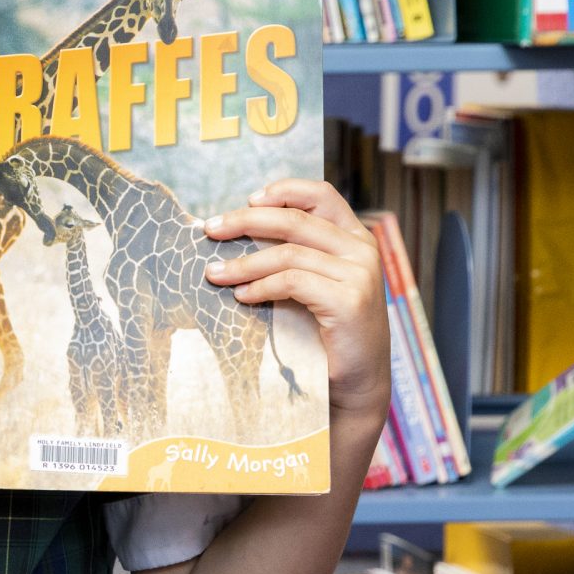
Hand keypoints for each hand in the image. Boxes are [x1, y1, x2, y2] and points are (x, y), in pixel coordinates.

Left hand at [202, 180, 388, 417]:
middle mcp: (363, 251)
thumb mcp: (313, 283)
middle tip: (211, 230)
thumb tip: (236, 230)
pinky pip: (292, 282)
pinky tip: (242, 296)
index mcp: (355, 239)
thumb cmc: (325, 331)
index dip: (284, 192)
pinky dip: (260, 287)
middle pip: (295, 220)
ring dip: (244, 263)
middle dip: (246, 221)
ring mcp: (360, 274)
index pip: (322, 195)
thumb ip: (294, 254)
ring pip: (288, 253)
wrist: (356, 381)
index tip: (248, 200)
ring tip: (215, 274)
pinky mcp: (350, 300)